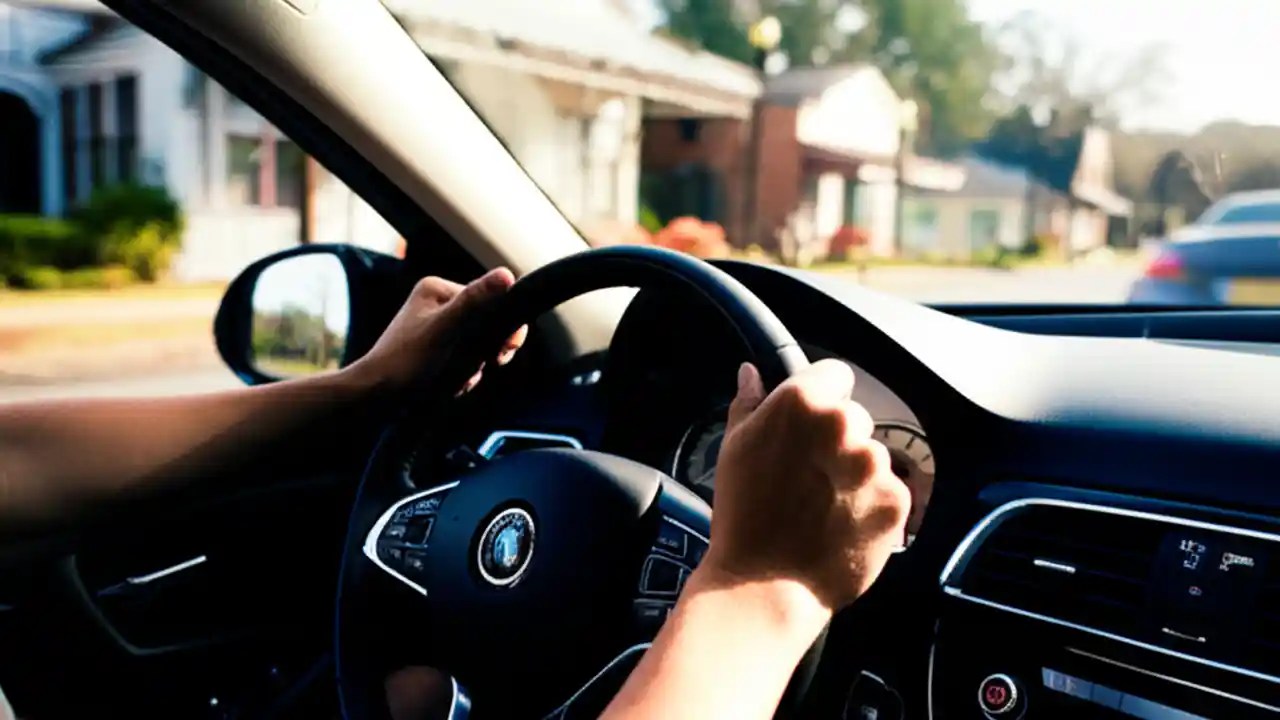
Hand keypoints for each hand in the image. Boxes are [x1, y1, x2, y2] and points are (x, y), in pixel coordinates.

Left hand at [345, 268, 526, 395]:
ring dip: (472, 367)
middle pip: (483, 325)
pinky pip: (464, 360)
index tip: (504, 351)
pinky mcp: (434, 350)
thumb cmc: (406, 362)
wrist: (376, 397)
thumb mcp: (445, 329)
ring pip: (476, 347)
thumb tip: (507, 275)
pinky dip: (463, 375)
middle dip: (483, 353)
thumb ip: (474, 302)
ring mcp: (435, 328)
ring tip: (456, 379)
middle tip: (472, 369)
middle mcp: (436, 304)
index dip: (502, 327)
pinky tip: (450, 384)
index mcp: (437, 289)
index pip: (487, 301)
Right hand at [701, 360, 910, 615]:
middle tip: (809, 474)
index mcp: (800, 403)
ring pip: (872, 454)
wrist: (766, 585)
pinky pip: (889, 489)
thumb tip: (753, 373)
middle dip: (837, 439)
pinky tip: (841, 524)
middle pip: (854, 416)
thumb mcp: (733, 450)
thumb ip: (748, 403)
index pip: (834, 373)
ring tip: (823, 506)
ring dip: (856, 474)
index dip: (821, 397)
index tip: (809, 425)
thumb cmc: (743, 517)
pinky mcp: (896, 499)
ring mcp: (873, 463)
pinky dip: (872, 505)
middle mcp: (842, 425)